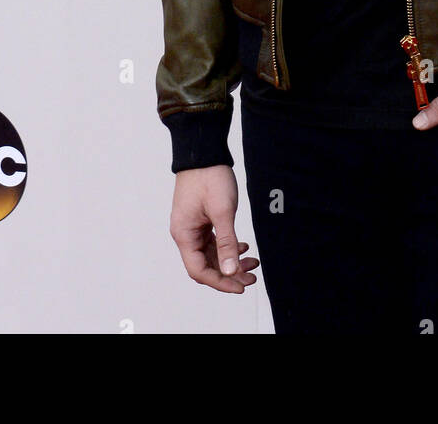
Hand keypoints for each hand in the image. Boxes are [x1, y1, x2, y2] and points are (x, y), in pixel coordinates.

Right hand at [170, 165, 259, 292]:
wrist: (204, 152)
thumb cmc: (209, 177)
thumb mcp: (222, 211)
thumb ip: (226, 243)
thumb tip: (230, 271)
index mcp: (184, 235)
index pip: (199, 271)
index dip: (220, 282)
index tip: (241, 286)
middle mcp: (185, 234)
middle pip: (206, 265)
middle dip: (229, 273)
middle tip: (252, 276)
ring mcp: (192, 226)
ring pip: (211, 254)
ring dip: (230, 260)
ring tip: (253, 262)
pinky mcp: (200, 219)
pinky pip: (213, 241)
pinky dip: (227, 247)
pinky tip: (243, 246)